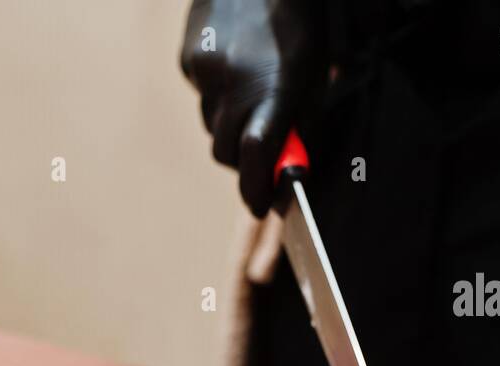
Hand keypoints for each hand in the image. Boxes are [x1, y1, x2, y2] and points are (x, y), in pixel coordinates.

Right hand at [179, 0, 323, 216]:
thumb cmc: (296, 25)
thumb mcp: (312, 76)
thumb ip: (299, 127)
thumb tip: (287, 173)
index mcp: (275, 86)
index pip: (256, 155)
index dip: (257, 189)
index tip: (260, 205)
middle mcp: (235, 82)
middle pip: (225, 152)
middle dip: (241, 160)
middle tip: (260, 149)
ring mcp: (205, 71)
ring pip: (210, 126)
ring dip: (228, 124)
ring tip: (249, 91)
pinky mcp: (188, 60)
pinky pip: (200, 97)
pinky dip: (216, 95)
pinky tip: (232, 67)